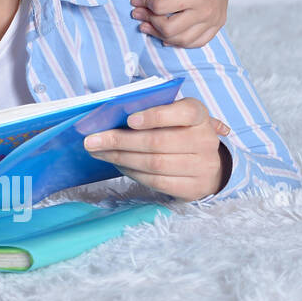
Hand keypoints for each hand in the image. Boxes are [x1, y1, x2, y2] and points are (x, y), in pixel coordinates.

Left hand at [82, 97, 232, 200]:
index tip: (129, 120)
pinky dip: (133, 173)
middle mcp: (205, 140)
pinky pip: (157, 182)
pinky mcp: (193, 188)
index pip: (184, 112)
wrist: (209, 165)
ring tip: (98, 153)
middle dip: (120, 141)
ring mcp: (202, 167)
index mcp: (199, 116)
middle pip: (159, 142)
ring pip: (155, 164)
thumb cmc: (179, 132)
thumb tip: (110, 117)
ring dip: (120, 158)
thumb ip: (149, 112)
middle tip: (92, 140)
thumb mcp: (172, 115)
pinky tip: (118, 166)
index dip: (156, 116)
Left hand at [132, 0, 231, 48]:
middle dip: (149, 21)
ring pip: (181, 40)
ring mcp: (214, 20)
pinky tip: (165, 35)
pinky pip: (196, 43)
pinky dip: (179, 42)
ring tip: (146, 25)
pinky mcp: (217, 25)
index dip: (144, 3)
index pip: (161, 7)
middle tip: (137, 13)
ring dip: (159, 34)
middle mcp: (207, 11)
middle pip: (170, 29)